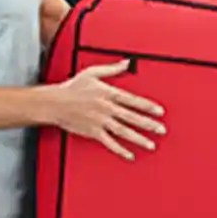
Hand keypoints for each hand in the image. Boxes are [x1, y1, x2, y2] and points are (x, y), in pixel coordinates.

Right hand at [51, 60, 165, 160]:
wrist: (55, 103)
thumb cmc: (73, 88)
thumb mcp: (93, 73)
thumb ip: (112, 69)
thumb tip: (126, 62)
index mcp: (109, 93)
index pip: (134, 101)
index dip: (148, 107)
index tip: (160, 112)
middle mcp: (107, 108)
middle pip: (132, 118)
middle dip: (149, 124)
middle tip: (161, 130)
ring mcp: (101, 121)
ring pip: (124, 131)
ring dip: (139, 139)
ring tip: (151, 144)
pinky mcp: (93, 132)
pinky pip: (110, 142)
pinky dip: (120, 150)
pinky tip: (130, 155)